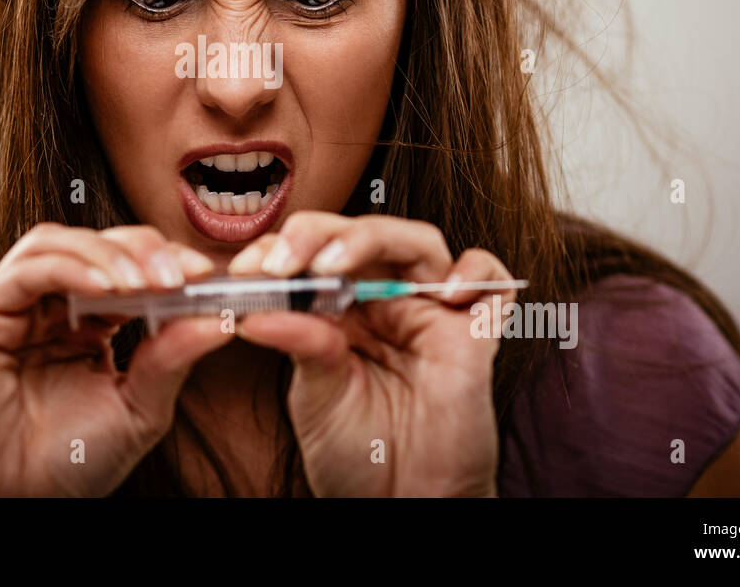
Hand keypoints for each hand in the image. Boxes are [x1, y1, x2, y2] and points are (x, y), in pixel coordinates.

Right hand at [0, 224, 232, 496]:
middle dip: (142, 250)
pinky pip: (27, 269)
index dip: (165, 261)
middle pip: (93, 244)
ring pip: (57, 243)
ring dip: (108, 254)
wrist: (8, 505)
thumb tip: (222, 319)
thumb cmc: (68, 465)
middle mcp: (46, 308)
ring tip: (145, 282)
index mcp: (85, 323)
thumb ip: (172, 360)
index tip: (205, 273)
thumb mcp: (137, 409)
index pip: (125, 267)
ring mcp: (10, 308)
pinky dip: (71, 269)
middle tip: (179, 273)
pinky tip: (107, 290)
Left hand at [226, 212, 517, 496]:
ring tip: (332, 264)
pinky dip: (474, 272)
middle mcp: (388, 301)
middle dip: (320, 234)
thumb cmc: (361, 455)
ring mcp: (434, 314)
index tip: (246, 268)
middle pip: (364, 235)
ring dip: (373, 239)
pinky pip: (493, 282)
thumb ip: (299, 346)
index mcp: (342, 307)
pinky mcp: (477, 336)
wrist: (406, 506)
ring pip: (419, 242)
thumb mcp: (316, 397)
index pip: (317, 253)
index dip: (284, 249)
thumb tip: (252, 312)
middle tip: (281, 259)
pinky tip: (444, 293)